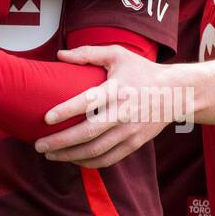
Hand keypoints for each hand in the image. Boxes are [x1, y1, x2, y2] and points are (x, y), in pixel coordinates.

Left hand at [33, 45, 174, 167]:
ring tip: (49, 154)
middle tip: (38, 145)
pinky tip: (71, 159)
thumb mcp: (118, 54)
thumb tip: (59, 55)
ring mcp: (130, 131)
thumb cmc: (141, 70)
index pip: (88, 102)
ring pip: (96, 151)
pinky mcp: (135, 143)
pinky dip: (88, 162)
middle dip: (61, 142)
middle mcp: (124, 113)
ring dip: (70, 155)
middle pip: (88, 133)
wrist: (175, 93)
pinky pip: (108, 159)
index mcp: (117, 89)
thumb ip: (88, 53)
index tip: (46, 118)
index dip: (66, 111)